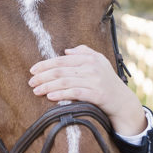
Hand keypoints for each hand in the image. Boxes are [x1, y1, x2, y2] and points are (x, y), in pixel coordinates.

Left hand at [29, 45, 146, 136]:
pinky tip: (50, 96)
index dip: (45, 65)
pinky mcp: (97, 94)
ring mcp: (95, 81)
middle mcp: (92, 67)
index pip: (62, 60)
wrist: (122, 101)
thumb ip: (84, 53)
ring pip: (65, 82)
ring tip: (36, 90)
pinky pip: (75, 93)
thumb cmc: (107, 81)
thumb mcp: (99, 63)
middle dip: (43, 76)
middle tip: (30, 82)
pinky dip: (61, 94)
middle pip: (60, 71)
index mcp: (90, 58)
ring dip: (47, 86)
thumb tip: (66, 51)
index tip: (32, 70)